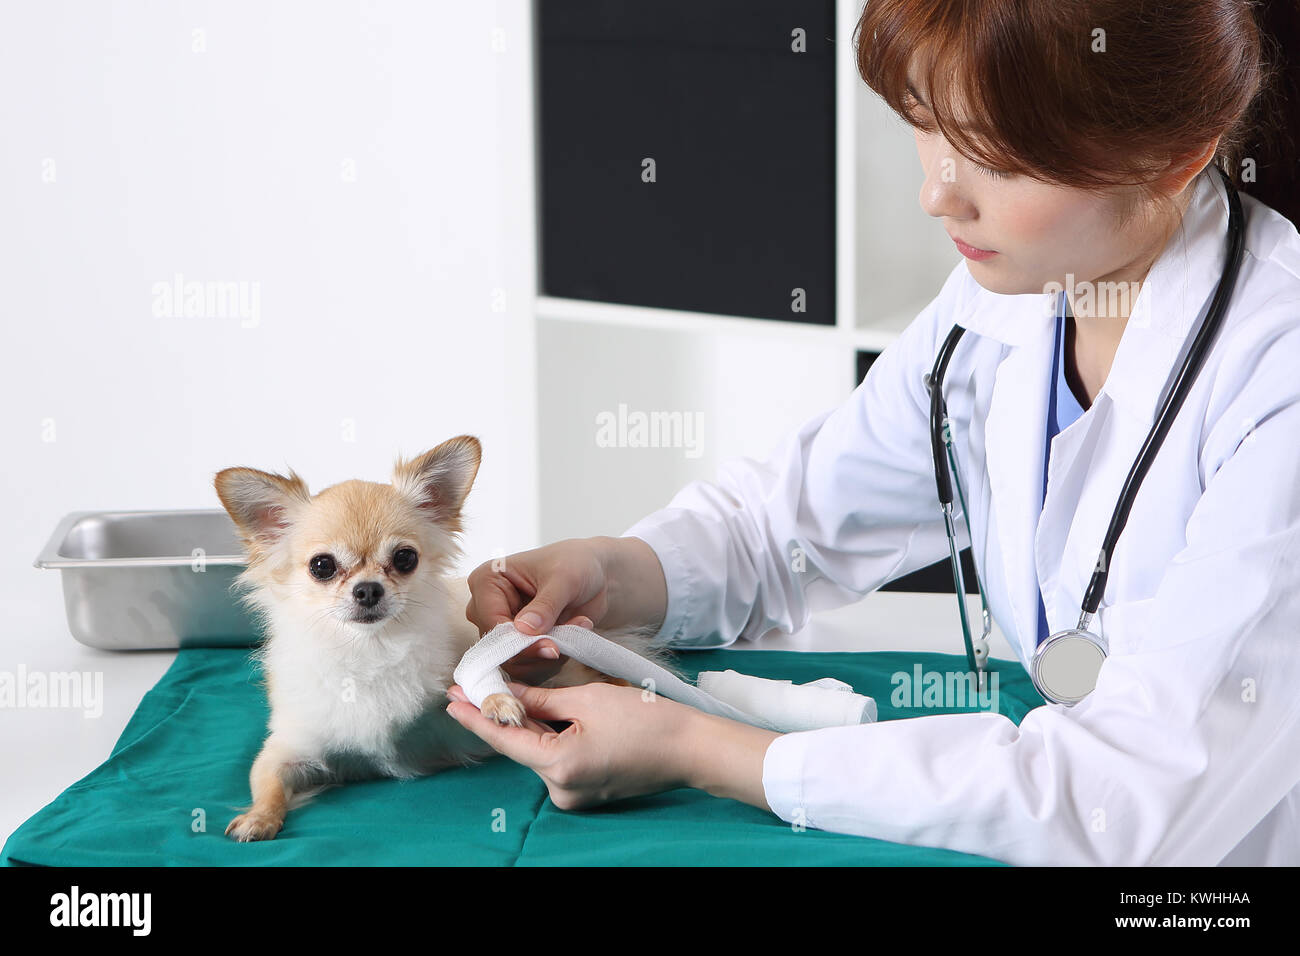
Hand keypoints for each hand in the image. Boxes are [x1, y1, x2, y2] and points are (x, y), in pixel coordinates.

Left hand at [446, 680, 699, 809]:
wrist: (691, 748)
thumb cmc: (646, 720)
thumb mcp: (587, 700)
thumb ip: (540, 700)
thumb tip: (506, 693)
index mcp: (558, 767)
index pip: (504, 738)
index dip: (475, 716)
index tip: (450, 698)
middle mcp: (561, 789)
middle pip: (519, 744)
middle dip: (499, 714)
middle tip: (469, 686)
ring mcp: (574, 793)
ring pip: (538, 749)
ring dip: (524, 721)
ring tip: (500, 691)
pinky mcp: (587, 789)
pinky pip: (557, 756)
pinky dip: (547, 733)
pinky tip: (535, 710)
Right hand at [464, 538, 617, 682]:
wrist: (595, 574)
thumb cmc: (575, 563)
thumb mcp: (564, 579)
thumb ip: (545, 606)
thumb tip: (524, 630)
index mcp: (488, 580)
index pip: (491, 622)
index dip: (518, 641)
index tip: (550, 648)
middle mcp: (487, 606)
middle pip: (498, 647)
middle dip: (535, 650)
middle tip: (566, 642)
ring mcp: (502, 626)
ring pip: (513, 662)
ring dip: (547, 656)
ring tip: (575, 629)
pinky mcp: (518, 643)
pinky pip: (527, 667)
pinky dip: (551, 661)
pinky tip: (571, 639)